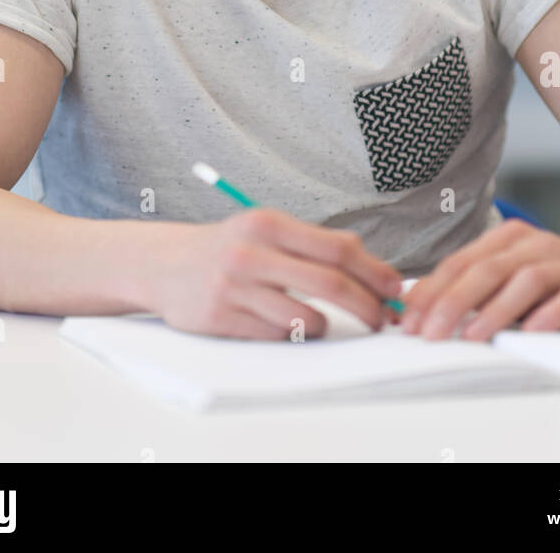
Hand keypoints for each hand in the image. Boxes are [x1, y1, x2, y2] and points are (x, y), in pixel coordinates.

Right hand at [137, 208, 403, 339]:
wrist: (165, 263)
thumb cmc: (229, 247)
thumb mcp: (266, 230)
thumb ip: (311, 246)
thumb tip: (372, 271)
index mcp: (269, 222)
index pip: (338, 248)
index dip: (374, 271)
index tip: (394, 288)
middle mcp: (251, 251)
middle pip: (331, 284)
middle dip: (367, 305)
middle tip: (381, 318)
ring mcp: (235, 286)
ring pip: (307, 318)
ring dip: (326, 325)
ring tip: (321, 321)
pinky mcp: (222, 318)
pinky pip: (278, 336)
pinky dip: (292, 333)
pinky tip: (285, 323)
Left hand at [398, 219, 559, 340]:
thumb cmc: (550, 278)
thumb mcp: (508, 274)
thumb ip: (472, 287)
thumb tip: (418, 309)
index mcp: (506, 239)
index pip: (461, 262)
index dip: (432, 290)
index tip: (409, 319)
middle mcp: (533, 246)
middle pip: (488, 269)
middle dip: (454, 302)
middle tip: (431, 332)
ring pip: (526, 281)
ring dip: (496, 309)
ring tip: (473, 335)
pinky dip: (549, 314)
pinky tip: (531, 332)